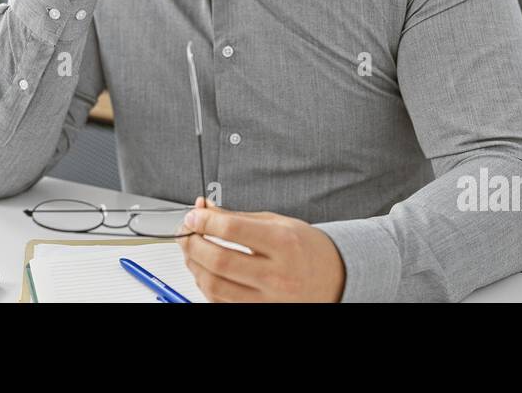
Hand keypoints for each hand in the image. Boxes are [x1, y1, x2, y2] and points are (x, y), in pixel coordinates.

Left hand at [178, 198, 345, 301]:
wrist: (335, 278)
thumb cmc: (307, 249)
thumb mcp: (278, 222)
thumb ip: (238, 217)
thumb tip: (204, 209)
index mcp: (283, 243)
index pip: (232, 229)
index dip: (204, 220)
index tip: (194, 215)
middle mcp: (276, 274)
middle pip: (218, 261)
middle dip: (192, 243)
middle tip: (186, 231)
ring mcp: (268, 298)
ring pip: (214, 286)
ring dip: (194, 265)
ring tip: (192, 249)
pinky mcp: (261, 311)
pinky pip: (220, 301)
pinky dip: (205, 284)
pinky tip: (205, 270)